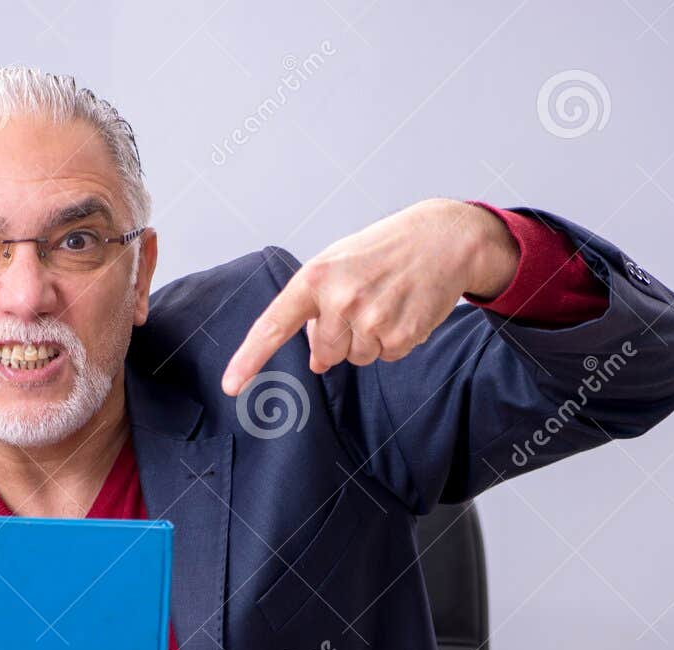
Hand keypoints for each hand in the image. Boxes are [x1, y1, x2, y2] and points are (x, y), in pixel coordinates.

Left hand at [221, 198, 519, 393]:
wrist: (442, 238)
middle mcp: (340, 299)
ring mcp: (372, 319)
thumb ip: (315, 310)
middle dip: (341, 336)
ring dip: (370, 338)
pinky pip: (386, 356)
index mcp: (316, 277)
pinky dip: (395, 340)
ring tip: (388, 300)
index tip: (231, 386)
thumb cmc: (382, 251)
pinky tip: (405, 309)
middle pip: (325, 351)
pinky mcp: (401, 335)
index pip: (273, 325)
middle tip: (366, 299)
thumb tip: (317, 362)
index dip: (249, 358)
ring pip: (357, 357)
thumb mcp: (338, 265)